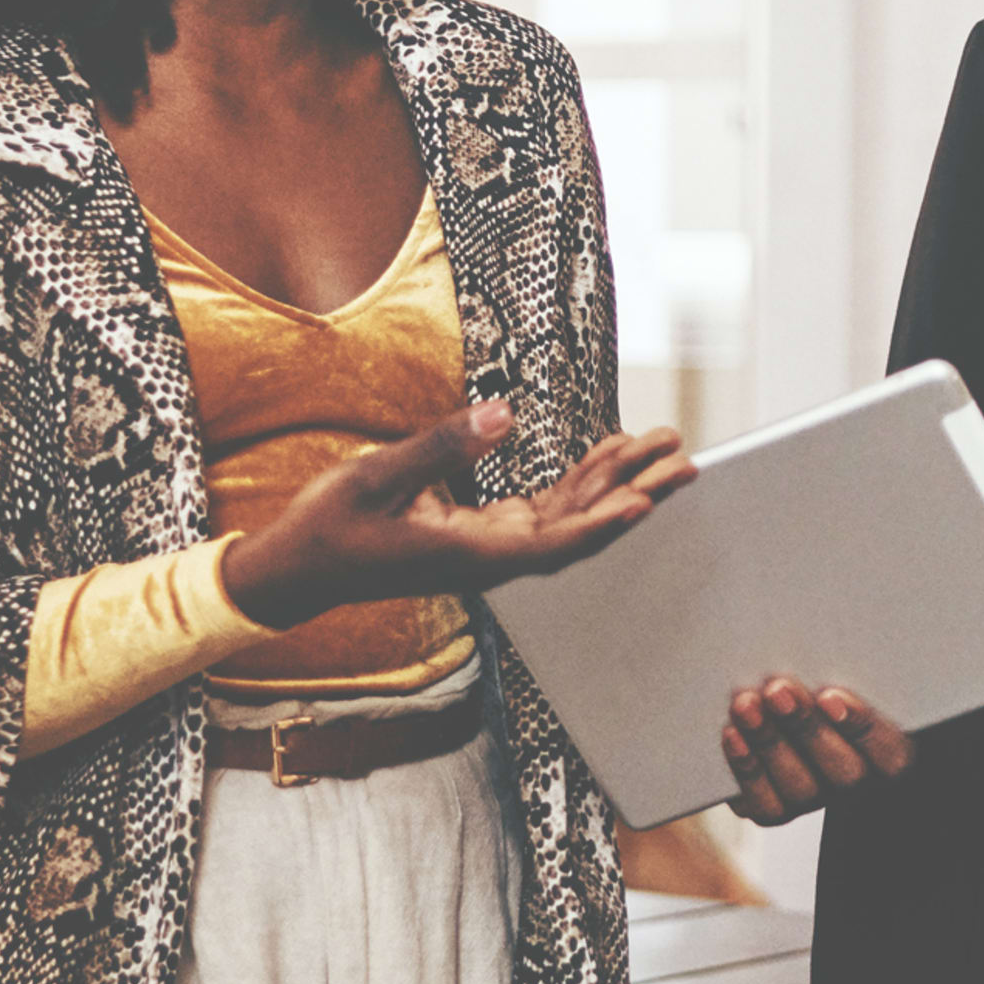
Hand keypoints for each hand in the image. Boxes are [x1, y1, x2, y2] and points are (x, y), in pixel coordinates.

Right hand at [219, 402, 694, 629]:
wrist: (299, 569)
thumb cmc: (330, 528)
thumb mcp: (376, 476)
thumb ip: (441, 445)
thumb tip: (503, 414)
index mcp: (467, 556)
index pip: (550, 546)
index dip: (600, 525)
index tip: (642, 502)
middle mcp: (489, 558)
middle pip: (579, 530)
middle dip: (634, 494)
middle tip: (684, 459)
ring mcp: (488, 547)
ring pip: (569, 518)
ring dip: (615, 483)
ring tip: (661, 447)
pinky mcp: (480, 534)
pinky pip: (544, 510)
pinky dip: (579, 482)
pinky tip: (609, 455)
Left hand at [722, 678, 911, 824]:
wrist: (783, 707)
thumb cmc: (822, 678)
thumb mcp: (840, 669)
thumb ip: (840, 662)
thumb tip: (821, 625)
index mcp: (889, 749)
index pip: (890, 749)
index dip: (862, 725)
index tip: (830, 696)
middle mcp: (856, 779)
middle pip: (843, 770)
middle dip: (806, 727)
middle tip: (778, 690)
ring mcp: (816, 798)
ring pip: (802, 787)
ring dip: (770, 743)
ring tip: (746, 705)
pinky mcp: (776, 809)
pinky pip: (765, 803)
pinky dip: (747, 768)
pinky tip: (732, 734)